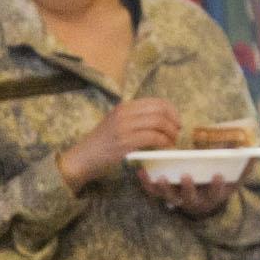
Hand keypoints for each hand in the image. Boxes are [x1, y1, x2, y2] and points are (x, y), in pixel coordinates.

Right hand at [68, 94, 187, 179]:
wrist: (82, 158)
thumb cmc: (101, 145)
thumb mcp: (116, 124)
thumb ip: (134, 119)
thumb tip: (160, 120)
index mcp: (124, 107)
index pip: (156, 101)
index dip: (172, 111)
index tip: (176, 122)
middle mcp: (124, 113)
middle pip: (160, 110)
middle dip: (173, 122)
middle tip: (177, 133)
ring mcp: (124, 127)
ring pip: (158, 122)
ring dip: (170, 133)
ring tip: (172, 142)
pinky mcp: (125, 142)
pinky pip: (152, 137)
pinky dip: (163, 142)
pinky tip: (165, 148)